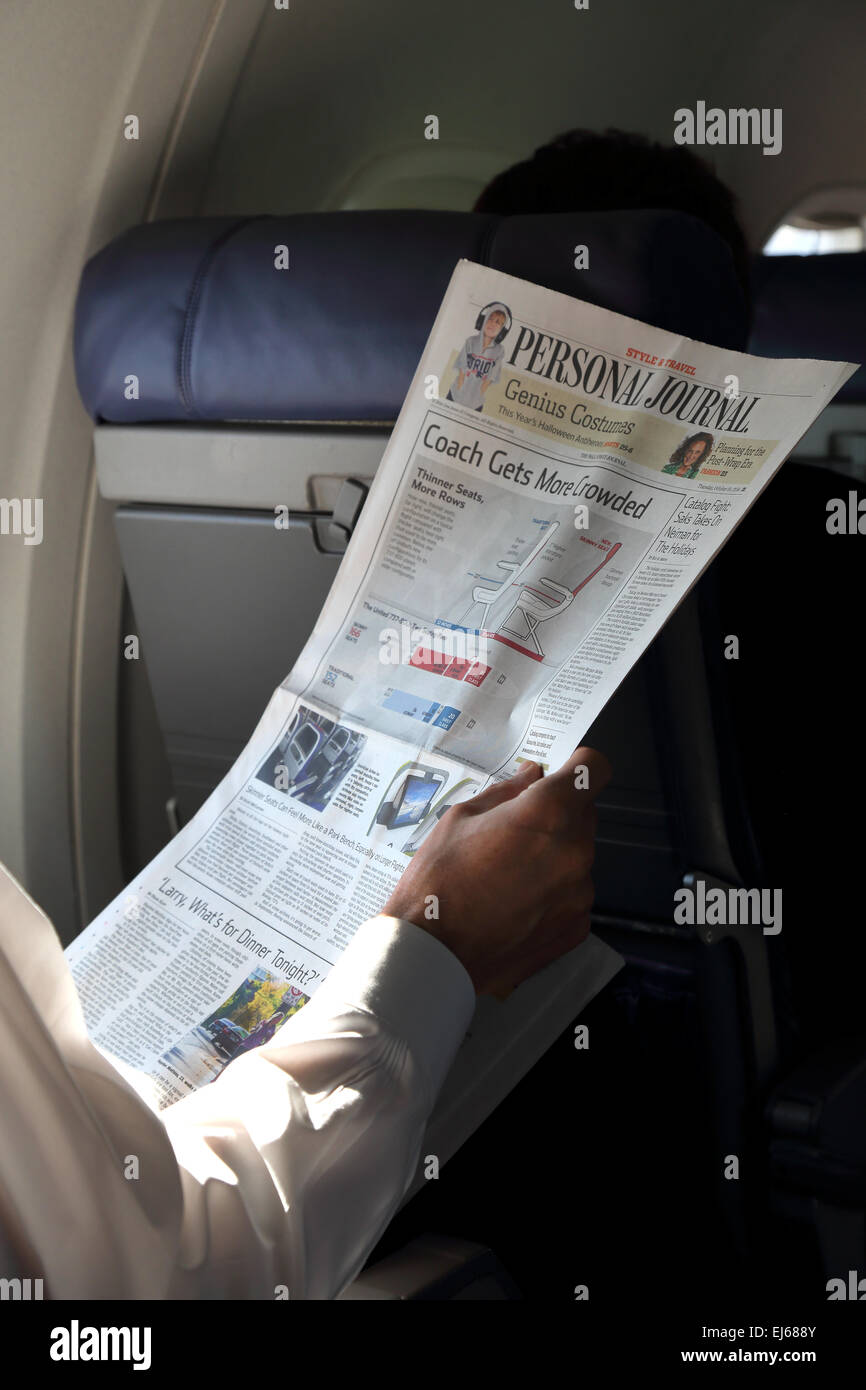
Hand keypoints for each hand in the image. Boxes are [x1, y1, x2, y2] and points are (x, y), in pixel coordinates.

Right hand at [382, 748, 610, 994]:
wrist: (434, 953)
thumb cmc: (439, 880)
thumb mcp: (460, 818)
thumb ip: (506, 792)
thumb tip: (532, 776)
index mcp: (548, 813)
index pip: (594, 769)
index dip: (581, 765)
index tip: (565, 773)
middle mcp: (574, 849)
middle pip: (584, 815)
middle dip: (558, 816)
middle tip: (516, 832)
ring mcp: (580, 892)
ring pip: (577, 857)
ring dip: (554, 857)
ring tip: (509, 876)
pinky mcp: (577, 926)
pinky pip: (573, 895)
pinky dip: (553, 894)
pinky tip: (517, 904)